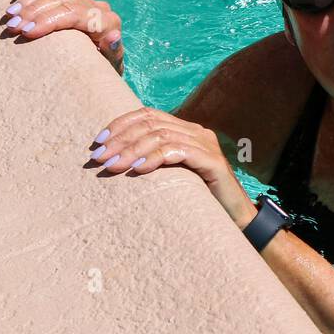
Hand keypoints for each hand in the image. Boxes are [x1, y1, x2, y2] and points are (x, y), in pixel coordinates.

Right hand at [0, 0, 123, 72]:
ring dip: (31, 1)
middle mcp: (98, 8)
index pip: (74, 14)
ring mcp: (86, 0)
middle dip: (34, 12)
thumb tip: (113, 36)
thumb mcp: (110, 65)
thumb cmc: (105, 68)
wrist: (106, 59)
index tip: (26, 32)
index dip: (49, 20)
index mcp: (107, 22)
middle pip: (62, 1)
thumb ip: (113, 52)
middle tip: (12, 26)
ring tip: (10, 14)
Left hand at [88, 108, 259, 228]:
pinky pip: (178, 152)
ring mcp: (206, 145)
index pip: (149, 114)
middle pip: (151, 123)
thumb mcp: (172, 175)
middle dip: (121, 139)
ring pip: (161, 136)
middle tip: (99, 157)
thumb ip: (154, 162)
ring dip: (132, 150)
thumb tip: (114, 160)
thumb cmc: (199, 199)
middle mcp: (197, 132)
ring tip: (113, 166)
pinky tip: (137, 169)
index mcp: (186, 130)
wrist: (235, 218)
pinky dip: (155, 158)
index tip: (98, 142)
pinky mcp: (212, 161)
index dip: (121, 124)